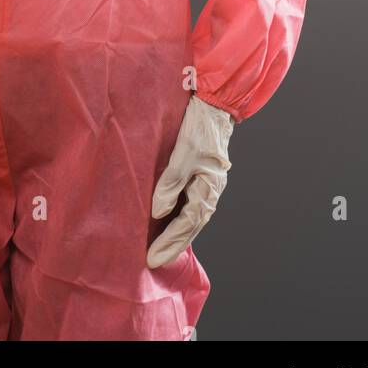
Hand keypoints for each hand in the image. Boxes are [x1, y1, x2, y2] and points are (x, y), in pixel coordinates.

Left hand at [146, 96, 234, 268]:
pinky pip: (190, 204)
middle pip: (190, 227)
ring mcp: (207, 185)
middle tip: (153, 262)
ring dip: (176, 235)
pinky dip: (179, 219)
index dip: (169, 243)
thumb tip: (158, 212)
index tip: (152, 259)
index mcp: (209, 189)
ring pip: (191, 218)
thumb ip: (171, 182)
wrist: (215, 105)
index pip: (186, 224)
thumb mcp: (184, 152)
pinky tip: (168, 222)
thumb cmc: (200, 127)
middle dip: (173, 246)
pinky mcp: (201, 176)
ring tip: (160, 249)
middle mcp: (210, 192)